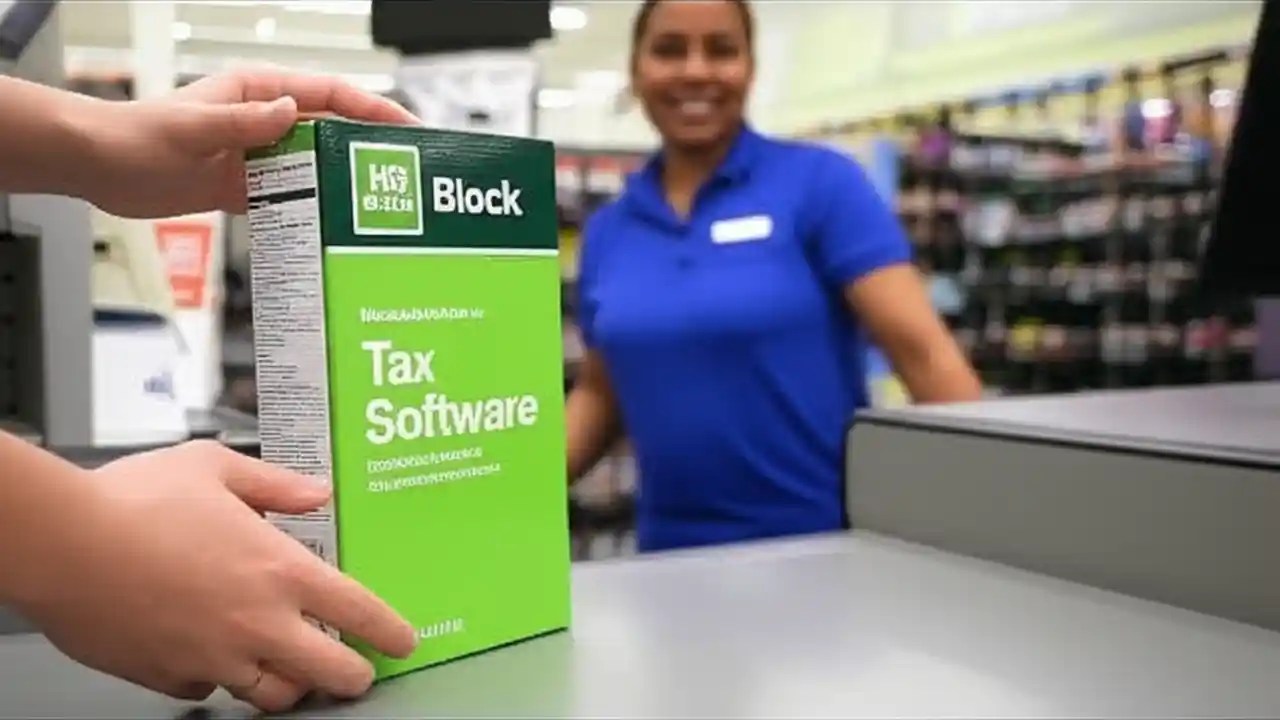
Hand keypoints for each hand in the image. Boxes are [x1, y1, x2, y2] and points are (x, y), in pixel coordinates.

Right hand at [14, 440, 416, 712]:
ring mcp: (214, 657)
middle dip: (353, 676)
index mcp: (279, 569)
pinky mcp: (170, 677)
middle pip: (330, 672)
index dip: (390, 631)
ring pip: (274, 695)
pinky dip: (220, 680)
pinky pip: (210, 692)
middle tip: (358, 672)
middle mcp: (256, 622)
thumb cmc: (132, 501)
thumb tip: (316, 492)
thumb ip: (275, 484)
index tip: (403, 641)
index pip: (359, 612)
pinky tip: (214, 657)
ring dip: (290, 685)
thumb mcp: (214, 467)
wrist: (61, 544)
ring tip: (292, 670)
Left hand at [77, 69, 419, 217]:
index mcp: (256, 91)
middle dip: (368, 149)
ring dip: (342, 183)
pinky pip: (289, 196)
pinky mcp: (245, 185)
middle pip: (331, 130)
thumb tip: (290, 112)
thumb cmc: (136, 137)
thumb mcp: (192, 128)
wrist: (98, 166)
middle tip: (405, 174)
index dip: (372, 109)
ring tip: (378, 207)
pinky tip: (331, 228)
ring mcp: (256, 154)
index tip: (406, 128)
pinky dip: (310, 210)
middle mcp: (263, 119)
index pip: (329, 94)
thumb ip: (242, 121)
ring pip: (314, 166)